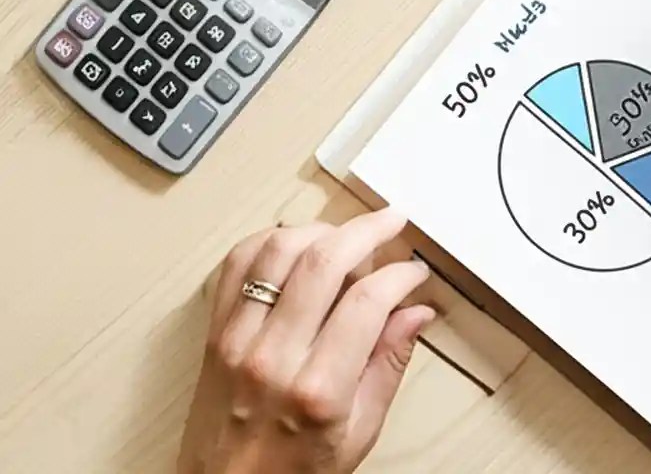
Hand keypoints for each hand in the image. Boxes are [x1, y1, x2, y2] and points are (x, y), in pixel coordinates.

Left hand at [179, 208, 434, 473]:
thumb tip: (416, 314)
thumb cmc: (293, 472)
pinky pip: (237, 265)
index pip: (366, 303)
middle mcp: (273, 358)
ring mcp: (237, 340)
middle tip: (391, 221)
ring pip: (277, 252)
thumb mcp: (361, 430)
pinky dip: (269, 241)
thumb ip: (388, 364)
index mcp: (319, 390)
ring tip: (346, 235)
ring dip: (319, 230)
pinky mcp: (214, 332)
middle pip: (322, 263)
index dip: (399, 275)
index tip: (414, 272)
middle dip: (366, 230)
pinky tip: (297, 245)